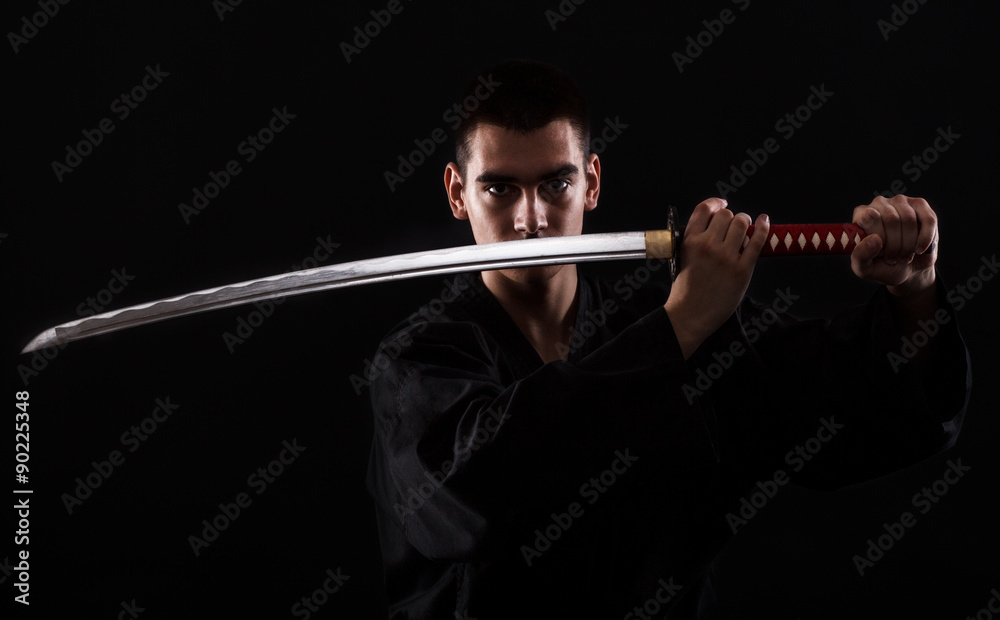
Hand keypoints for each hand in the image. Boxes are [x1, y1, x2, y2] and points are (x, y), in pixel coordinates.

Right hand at [665, 198, 769, 358]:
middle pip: (726, 215)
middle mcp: (707, 245)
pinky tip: (764, 222)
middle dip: (731, 218)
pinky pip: (757, 241)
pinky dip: (763, 228)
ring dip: (745, 222)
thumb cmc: (685, 290)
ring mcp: (726, 257)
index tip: (722, 204)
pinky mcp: (742, 270)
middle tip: (733, 226)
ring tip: (744, 230)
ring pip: (741, 223)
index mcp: (690, 241)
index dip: (715, 203)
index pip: (704, 209)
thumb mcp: (682, 258)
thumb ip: (696, 240)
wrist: (690, 315)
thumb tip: (716, 225)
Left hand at [851, 195, 937, 296]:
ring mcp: (900, 202)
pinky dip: (925, 239)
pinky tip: (919, 250)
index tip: (881, 253)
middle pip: (891, 220)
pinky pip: (928, 220)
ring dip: (908, 245)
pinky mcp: (921, 206)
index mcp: (861, 215)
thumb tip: (874, 239)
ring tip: (904, 256)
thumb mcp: (865, 267)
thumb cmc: (883, 266)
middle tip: (893, 259)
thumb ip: (861, 255)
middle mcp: (879, 204)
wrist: (907, 269)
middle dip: (895, 246)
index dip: (879, 238)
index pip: (869, 217)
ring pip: (909, 220)